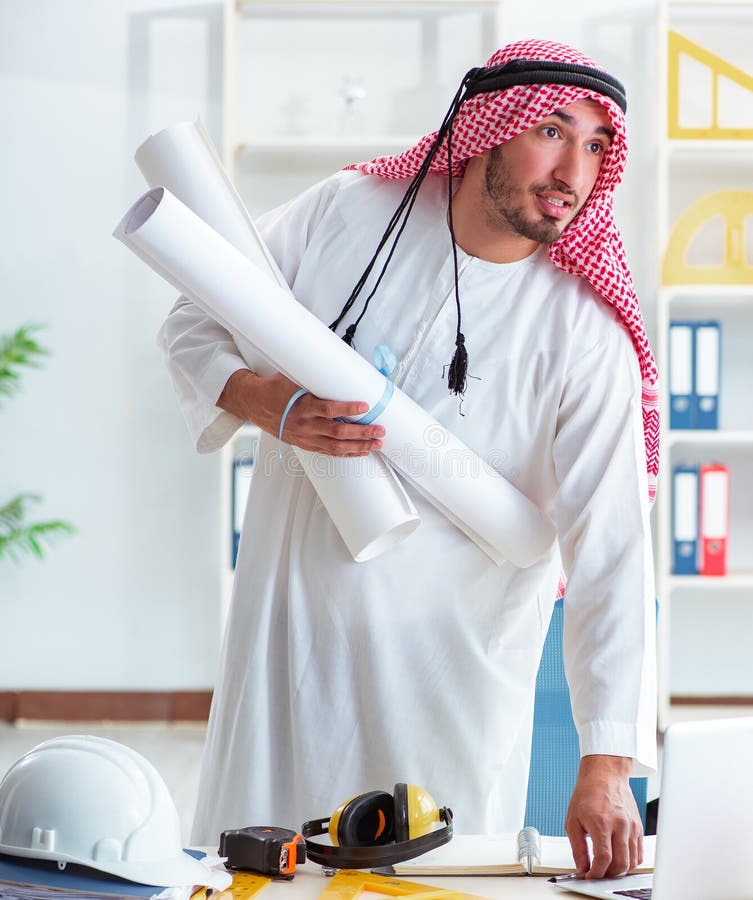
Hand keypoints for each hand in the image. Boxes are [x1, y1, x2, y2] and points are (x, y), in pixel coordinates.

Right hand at [218, 369, 384, 456]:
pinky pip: (329, 452)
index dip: (348, 409)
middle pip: (338, 433)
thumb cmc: (275, 389)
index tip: (365, 406)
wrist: (254, 404)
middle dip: (362, 433)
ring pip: (336, 447)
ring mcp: (306, 437)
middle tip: (380, 430)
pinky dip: (346, 453)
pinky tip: (360, 451)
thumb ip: (316, 377)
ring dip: (359, 447)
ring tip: (376, 444)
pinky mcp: (306, 444)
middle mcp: (305, 425)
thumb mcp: (293, 378)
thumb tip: (338, 362)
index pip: (329, 410)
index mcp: (302, 406)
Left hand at [565, 754, 642, 878]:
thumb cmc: (587, 792)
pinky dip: (630, 861)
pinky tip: (619, 857)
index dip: (596, 873)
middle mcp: (619, 825)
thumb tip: (582, 867)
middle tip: (598, 872)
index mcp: (601, 823)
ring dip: (620, 869)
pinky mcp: (638, 826)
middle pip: (620, 864)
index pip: (604, 858)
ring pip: (632, 861)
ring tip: (608, 865)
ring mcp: (631, 826)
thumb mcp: (573, 819)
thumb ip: (577, 847)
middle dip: (608, 874)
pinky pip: (639, 852)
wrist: (605, 774)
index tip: (590, 876)